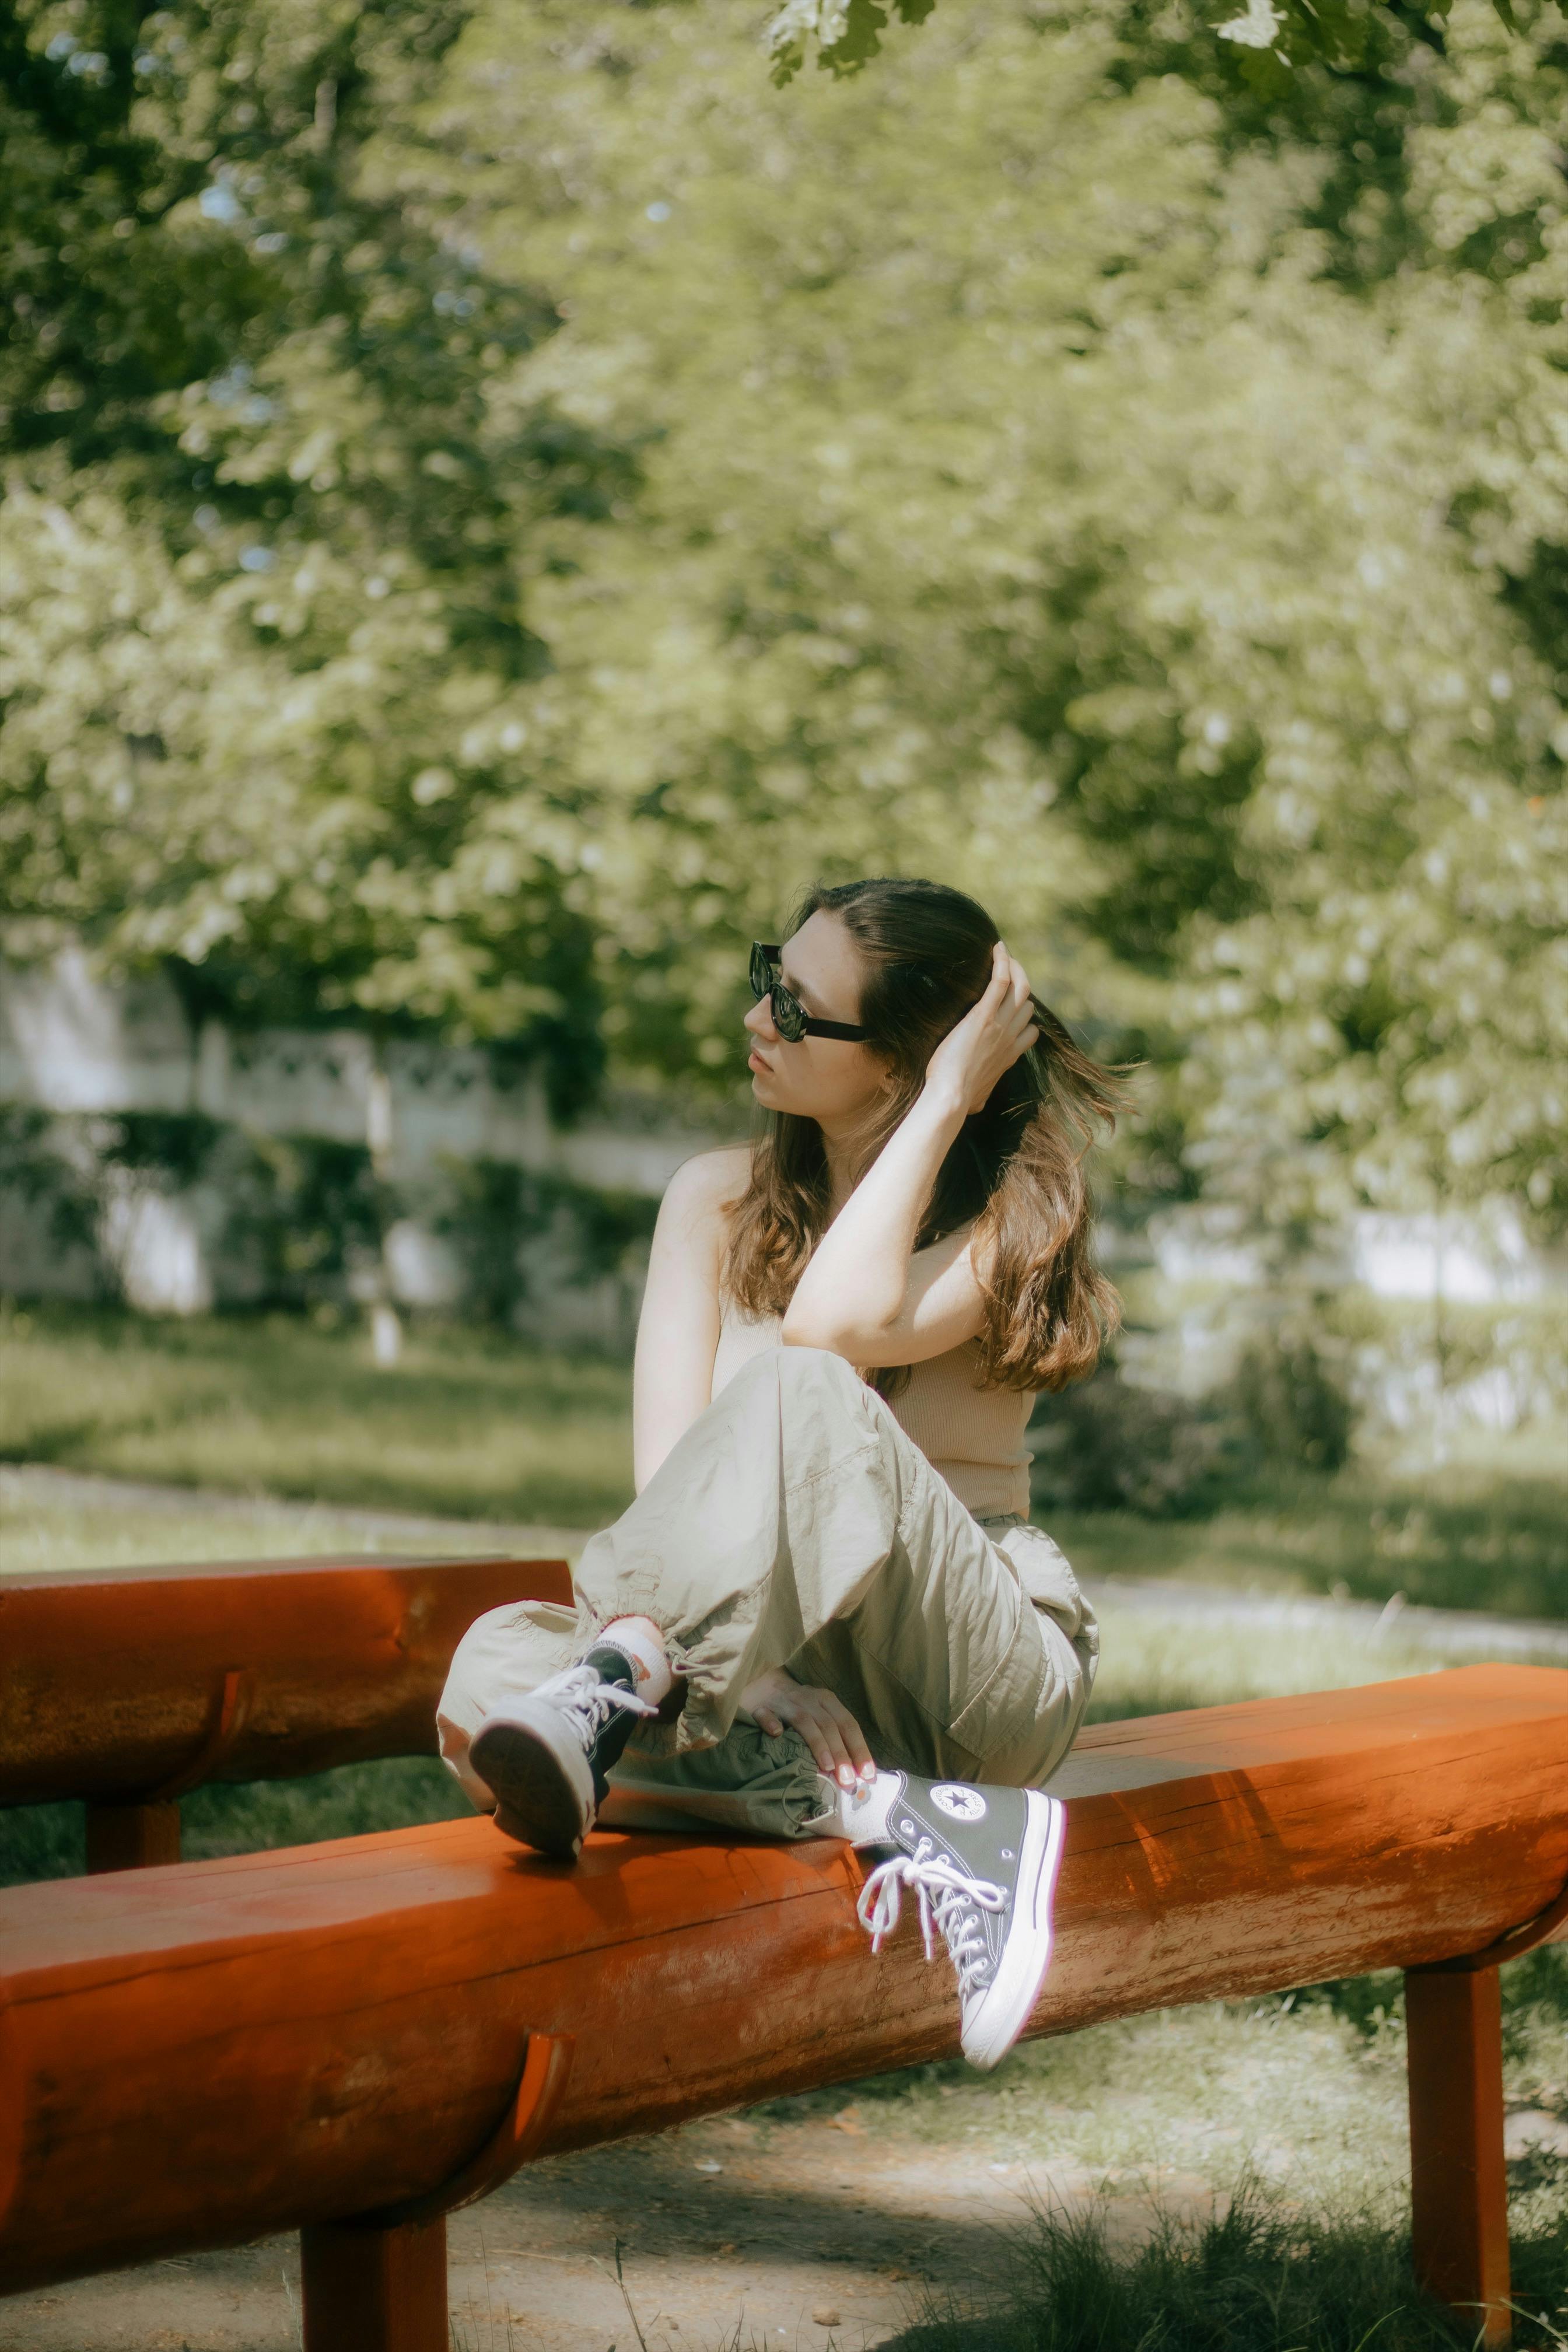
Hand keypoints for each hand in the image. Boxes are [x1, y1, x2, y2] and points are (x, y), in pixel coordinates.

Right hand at [740, 1666, 874, 1787]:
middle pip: (829, 1725)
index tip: (868, 1774)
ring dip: (817, 1744)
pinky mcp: (760, 1706)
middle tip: (848, 1780)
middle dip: (841, 1753)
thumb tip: (857, 1771)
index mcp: (826, 1700)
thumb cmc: (798, 1706)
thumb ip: (836, 1736)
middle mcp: (808, 1698)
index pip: (848, 1724)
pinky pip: (766, 1714)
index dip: (859, 1748)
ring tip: (827, 1767)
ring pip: (804, 1721)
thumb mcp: (820, 1714)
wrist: (762, 1683)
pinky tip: (777, 1735)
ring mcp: (784, 1702)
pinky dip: (772, 1723)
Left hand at [924, 940, 1039, 1117]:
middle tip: (1004, 973)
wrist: (952, 1097)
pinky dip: (1002, 961)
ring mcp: (1000, 1024)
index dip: (1024, 1021)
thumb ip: (981, 1095)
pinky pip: (1000, 981)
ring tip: (1003, 956)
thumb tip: (975, 1107)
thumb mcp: (978, 1100)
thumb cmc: (959, 1101)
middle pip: (1026, 1004)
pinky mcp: (983, 1015)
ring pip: (1020, 987)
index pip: (1031, 1032)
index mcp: (1009, 1057)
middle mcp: (1010, 1037)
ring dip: (1014, 969)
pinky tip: (998, 947)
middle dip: (1019, 988)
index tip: (1012, 1011)